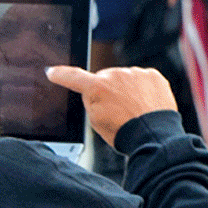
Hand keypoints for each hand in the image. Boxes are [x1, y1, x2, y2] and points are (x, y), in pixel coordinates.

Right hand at [46, 64, 178, 146]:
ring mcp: (135, 74)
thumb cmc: (125, 133)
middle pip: (105, 80)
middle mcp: (115, 75)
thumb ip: (91, 102)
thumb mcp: (96, 122)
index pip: (73, 78)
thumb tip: (93, 93)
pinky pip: (142, 79)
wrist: (155, 136)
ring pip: (125, 79)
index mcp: (97, 88)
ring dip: (127, 91)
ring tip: (135, 111)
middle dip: (108, 91)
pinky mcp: (152, 75)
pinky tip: (146, 105)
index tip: (52, 72)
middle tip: (119, 111)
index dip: (60, 75)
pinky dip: (144, 90)